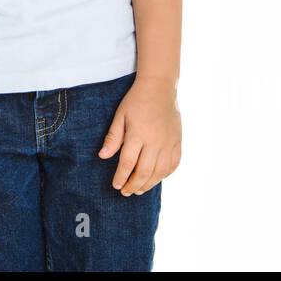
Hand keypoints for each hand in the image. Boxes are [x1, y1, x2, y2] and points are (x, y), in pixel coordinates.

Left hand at [98, 77, 181, 195]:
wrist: (160, 87)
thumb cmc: (136, 101)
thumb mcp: (120, 116)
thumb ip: (113, 137)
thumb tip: (102, 156)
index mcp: (138, 134)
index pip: (128, 163)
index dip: (121, 177)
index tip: (116, 185)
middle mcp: (155, 141)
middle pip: (144, 172)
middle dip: (133, 185)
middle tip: (125, 192)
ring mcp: (168, 142)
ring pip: (160, 172)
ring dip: (149, 184)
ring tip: (139, 190)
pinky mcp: (178, 141)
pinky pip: (174, 164)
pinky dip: (165, 174)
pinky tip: (156, 178)